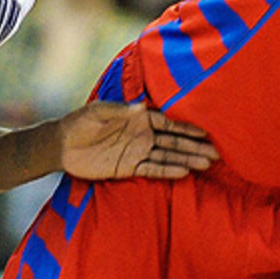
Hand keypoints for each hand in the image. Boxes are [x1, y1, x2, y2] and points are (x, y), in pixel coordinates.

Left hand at [56, 101, 218, 179]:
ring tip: (207, 163)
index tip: (206, 131)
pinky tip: (184, 173)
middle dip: (195, 145)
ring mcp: (139, 151)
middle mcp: (144, 134)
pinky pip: (153, 170)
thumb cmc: (81, 121)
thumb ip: (120, 110)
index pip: (169, 122)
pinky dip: (168, 171)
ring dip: (187, 159)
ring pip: (168, 156)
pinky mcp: (130, 167)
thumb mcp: (98, 112)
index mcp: (140, 117)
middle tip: (216, 152)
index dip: (187, 127)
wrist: (63, 145)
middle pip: (174, 141)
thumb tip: (141, 105)